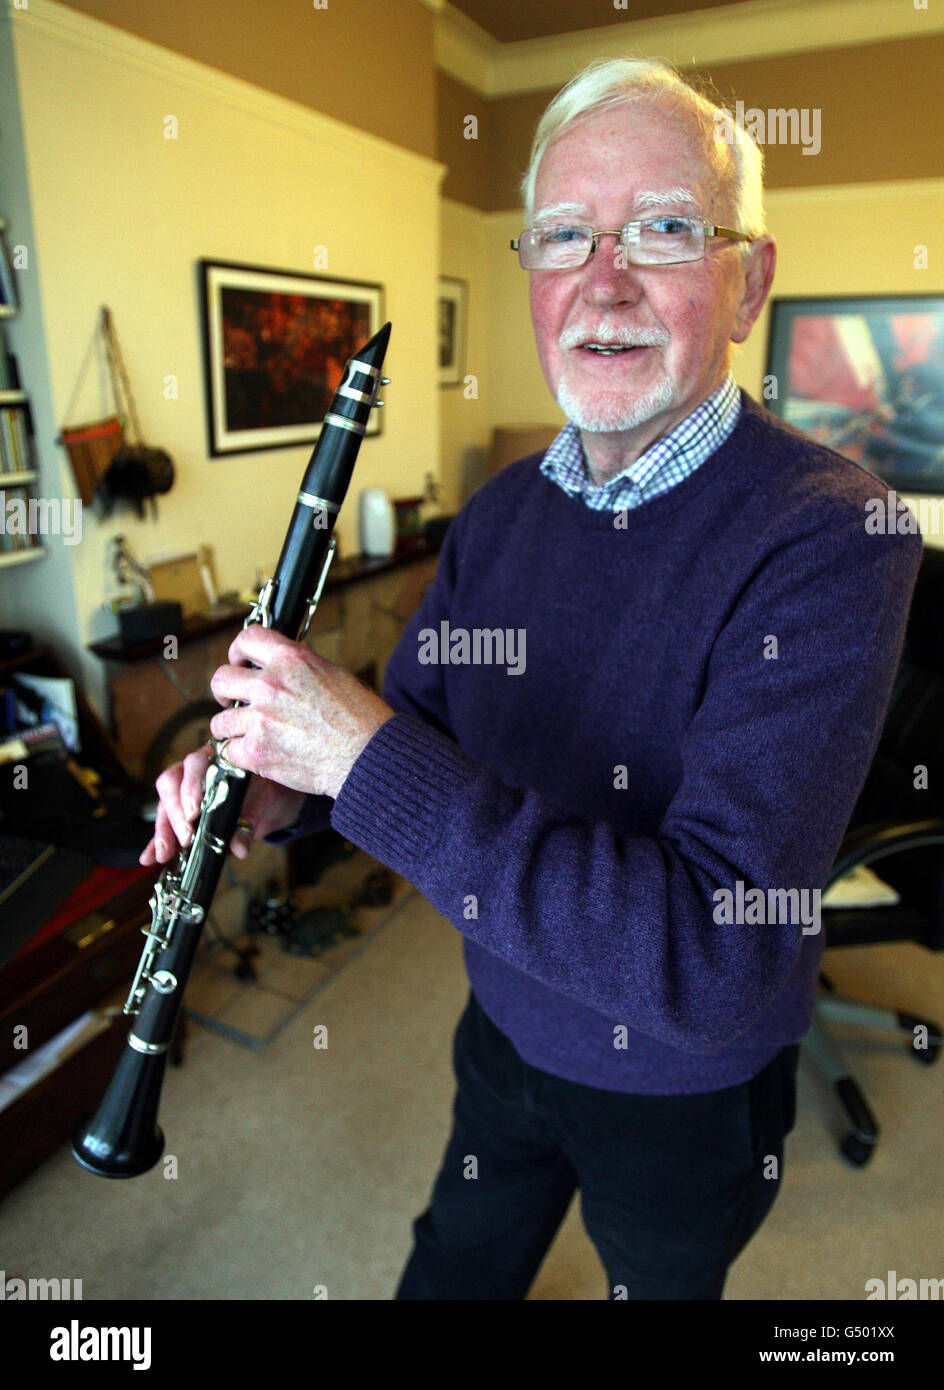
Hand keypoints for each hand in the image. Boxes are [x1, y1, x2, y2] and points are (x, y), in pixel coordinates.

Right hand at [139, 743, 306, 866]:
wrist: (272, 800)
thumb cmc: (264, 791)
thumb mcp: (261, 803)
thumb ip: (248, 821)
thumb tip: (238, 847)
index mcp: (213, 759)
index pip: (192, 765)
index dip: (189, 787)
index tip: (194, 812)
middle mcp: (193, 772)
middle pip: (171, 784)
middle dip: (175, 812)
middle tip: (186, 836)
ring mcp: (184, 793)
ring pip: (164, 805)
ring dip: (163, 830)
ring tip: (164, 853)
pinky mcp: (181, 815)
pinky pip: (164, 827)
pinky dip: (155, 843)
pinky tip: (148, 858)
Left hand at [207, 627, 394, 799]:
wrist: (367, 755)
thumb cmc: (360, 717)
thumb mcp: (330, 673)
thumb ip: (298, 666)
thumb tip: (278, 664)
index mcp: (290, 659)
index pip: (246, 639)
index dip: (238, 651)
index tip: (240, 663)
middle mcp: (270, 685)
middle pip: (221, 679)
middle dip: (225, 692)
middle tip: (233, 702)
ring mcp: (260, 720)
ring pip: (219, 721)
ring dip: (231, 728)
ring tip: (247, 734)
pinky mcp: (256, 752)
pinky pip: (228, 750)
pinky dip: (240, 754)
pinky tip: (257, 754)